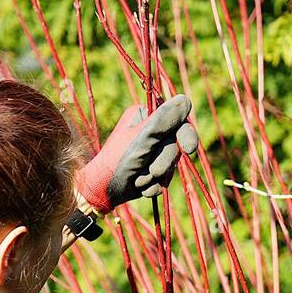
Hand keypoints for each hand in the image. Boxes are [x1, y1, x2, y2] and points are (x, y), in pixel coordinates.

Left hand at [75, 95, 197, 214]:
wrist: (102, 191)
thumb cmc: (117, 162)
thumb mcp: (141, 139)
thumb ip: (162, 121)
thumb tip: (185, 100)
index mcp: (146, 115)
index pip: (176, 119)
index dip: (185, 134)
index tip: (189, 148)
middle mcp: (151, 131)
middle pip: (175, 145)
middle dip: (164, 161)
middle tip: (154, 171)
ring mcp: (152, 152)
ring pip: (171, 164)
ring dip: (156, 176)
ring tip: (138, 179)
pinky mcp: (151, 171)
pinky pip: (164, 179)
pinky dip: (153, 186)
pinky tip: (140, 187)